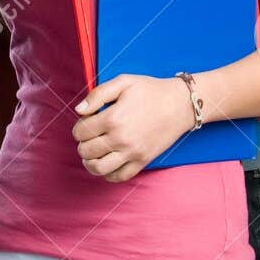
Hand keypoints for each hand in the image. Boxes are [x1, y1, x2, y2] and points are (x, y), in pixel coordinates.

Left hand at [71, 74, 194, 181]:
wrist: (180, 104)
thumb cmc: (151, 91)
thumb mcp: (123, 82)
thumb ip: (97, 95)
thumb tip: (78, 110)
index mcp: (112, 118)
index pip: (80, 132)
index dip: (78, 128)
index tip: (86, 123)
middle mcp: (121, 138)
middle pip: (86, 151)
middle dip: (82, 144)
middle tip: (89, 138)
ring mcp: (132, 152)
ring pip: (99, 168)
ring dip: (90, 163)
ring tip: (92, 155)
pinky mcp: (143, 161)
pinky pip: (119, 176)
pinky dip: (108, 174)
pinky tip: (107, 163)